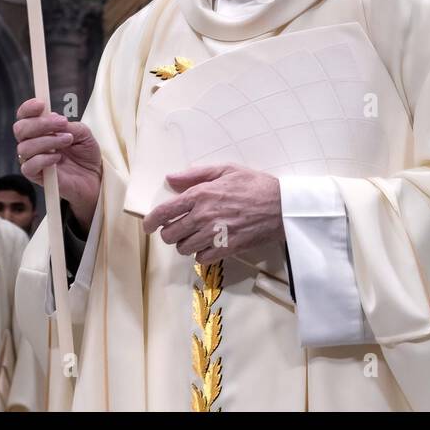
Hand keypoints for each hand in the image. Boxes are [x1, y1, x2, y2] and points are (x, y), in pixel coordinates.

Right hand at [13, 98, 102, 233]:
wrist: (94, 178)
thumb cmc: (86, 154)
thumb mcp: (84, 133)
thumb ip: (69, 126)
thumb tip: (54, 119)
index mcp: (40, 130)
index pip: (24, 116)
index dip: (28, 108)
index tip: (41, 104)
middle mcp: (33, 143)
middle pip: (20, 129)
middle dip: (41, 124)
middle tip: (63, 123)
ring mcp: (33, 160)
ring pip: (25, 147)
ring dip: (48, 141)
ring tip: (67, 141)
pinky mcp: (37, 177)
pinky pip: (28, 167)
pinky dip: (43, 159)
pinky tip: (58, 158)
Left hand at [142, 164, 283, 264]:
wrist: (281, 206)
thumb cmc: (254, 184)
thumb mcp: (225, 169)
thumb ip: (195, 174)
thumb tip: (170, 179)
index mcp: (200, 195)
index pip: (164, 212)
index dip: (151, 221)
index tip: (149, 225)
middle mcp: (203, 216)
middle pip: (170, 234)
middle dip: (169, 232)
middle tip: (177, 228)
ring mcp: (214, 235)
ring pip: (183, 248)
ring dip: (185, 243)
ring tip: (194, 236)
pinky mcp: (226, 249)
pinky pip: (201, 259)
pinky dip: (201, 254)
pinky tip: (208, 245)